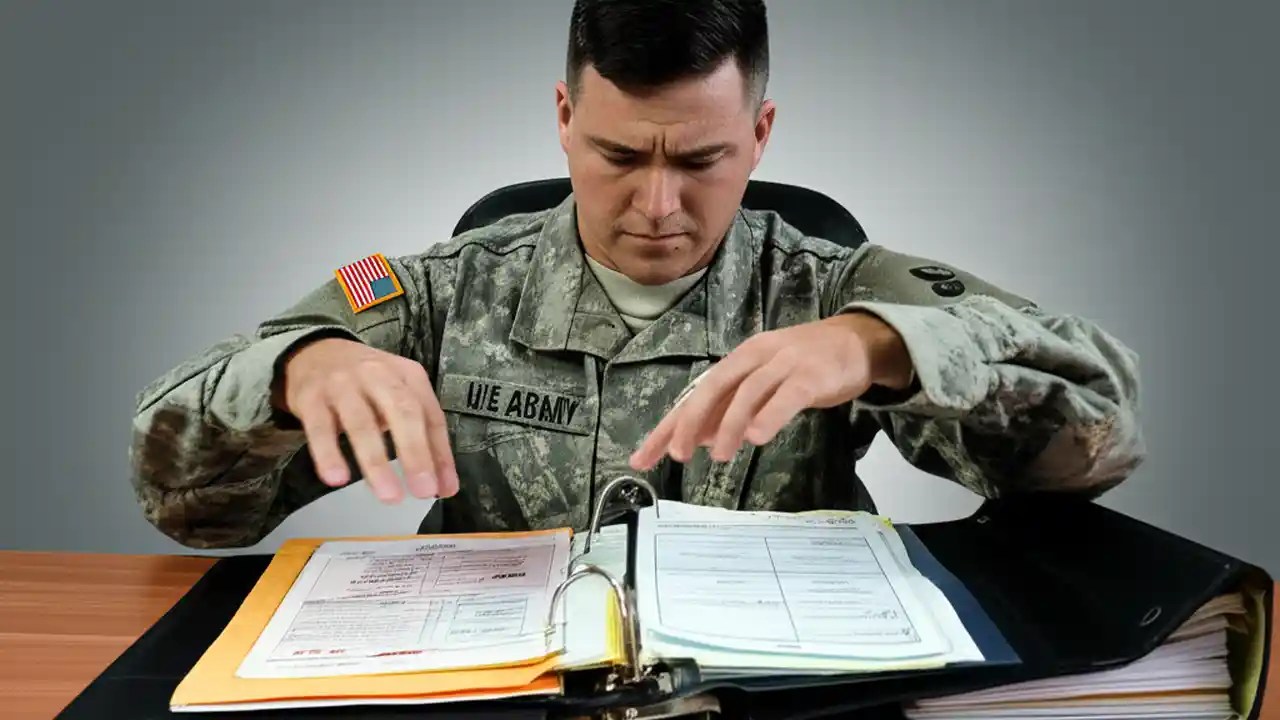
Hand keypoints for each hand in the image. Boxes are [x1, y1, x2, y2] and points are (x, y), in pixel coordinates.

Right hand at [278, 337, 457, 502]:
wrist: (315, 353)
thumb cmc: (366, 383)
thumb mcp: (399, 397)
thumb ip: (423, 438)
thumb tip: (444, 487)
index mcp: (408, 376)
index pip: (431, 416)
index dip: (439, 454)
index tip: (442, 488)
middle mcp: (378, 375)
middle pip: (402, 412)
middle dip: (415, 453)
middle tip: (423, 490)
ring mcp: (343, 384)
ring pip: (362, 422)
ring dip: (376, 462)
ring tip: (387, 495)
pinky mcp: (310, 397)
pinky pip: (320, 428)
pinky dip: (328, 454)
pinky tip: (337, 479)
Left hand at [629, 312, 912, 469]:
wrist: (856, 342)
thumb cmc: (804, 366)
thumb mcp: (761, 383)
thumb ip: (729, 408)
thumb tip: (693, 437)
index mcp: (738, 361)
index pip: (695, 395)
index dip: (667, 427)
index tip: (642, 458)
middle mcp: (755, 358)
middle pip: (713, 388)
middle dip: (690, 421)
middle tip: (676, 455)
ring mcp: (784, 364)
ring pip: (748, 393)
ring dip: (729, 425)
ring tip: (718, 455)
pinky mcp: (812, 376)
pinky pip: (787, 396)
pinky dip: (770, 416)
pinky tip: (758, 438)